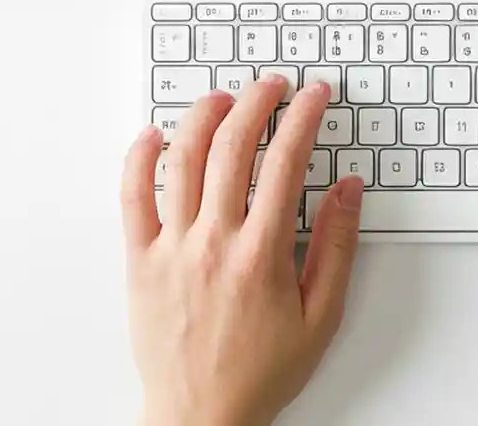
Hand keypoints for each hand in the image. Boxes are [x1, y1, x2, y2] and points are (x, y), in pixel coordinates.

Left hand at [120, 75, 364, 425]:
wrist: (201, 417)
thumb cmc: (261, 372)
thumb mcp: (322, 316)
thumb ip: (336, 247)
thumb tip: (347, 191)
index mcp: (262, 254)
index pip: (286, 162)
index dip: (304, 117)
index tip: (315, 96)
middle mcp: (213, 242)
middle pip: (233, 146)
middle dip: (258, 101)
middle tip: (273, 85)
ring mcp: (171, 248)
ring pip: (183, 158)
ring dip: (204, 115)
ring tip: (223, 97)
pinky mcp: (139, 260)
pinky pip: (131, 196)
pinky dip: (140, 157)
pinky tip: (154, 134)